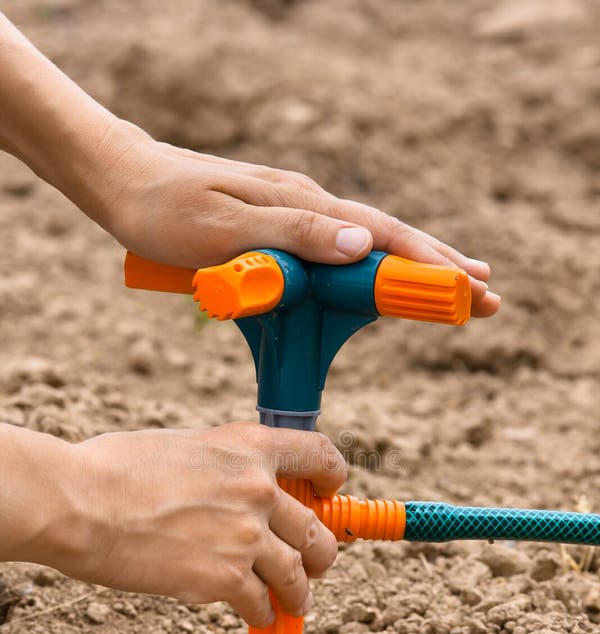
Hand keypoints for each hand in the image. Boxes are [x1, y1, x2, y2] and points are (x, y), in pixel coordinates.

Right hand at [44, 423, 344, 627]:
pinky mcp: (225, 578)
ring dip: (300, 592)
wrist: (81, 504)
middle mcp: (259, 489)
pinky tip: (255, 615)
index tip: (332, 489)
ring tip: (295, 602)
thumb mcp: (183, 445)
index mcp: (248, 447)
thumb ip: (221, 464)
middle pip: (317, 529)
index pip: (318, 455)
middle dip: (322, 552)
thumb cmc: (115, 470)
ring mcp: (246, 536)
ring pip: (298, 574)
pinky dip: (262, 614)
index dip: (333, 475)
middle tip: (315, 564)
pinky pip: (262, 604)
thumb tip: (231, 482)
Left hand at [95, 122, 499, 317]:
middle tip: (484, 296)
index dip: (431, 266)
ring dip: (412, 267)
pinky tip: (381, 280)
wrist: (121, 181)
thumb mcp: (223, 229)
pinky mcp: (279, 225)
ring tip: (452, 288)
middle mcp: (307, 205)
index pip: (383, 237)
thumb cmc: (163, 211)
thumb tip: (363, 247)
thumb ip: (292, 237)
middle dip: (440, 267)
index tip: (471, 291)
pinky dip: (373, 268)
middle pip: (388, 237)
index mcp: (301, 206)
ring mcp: (295, 212)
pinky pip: (339, 249)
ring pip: (367, 242)